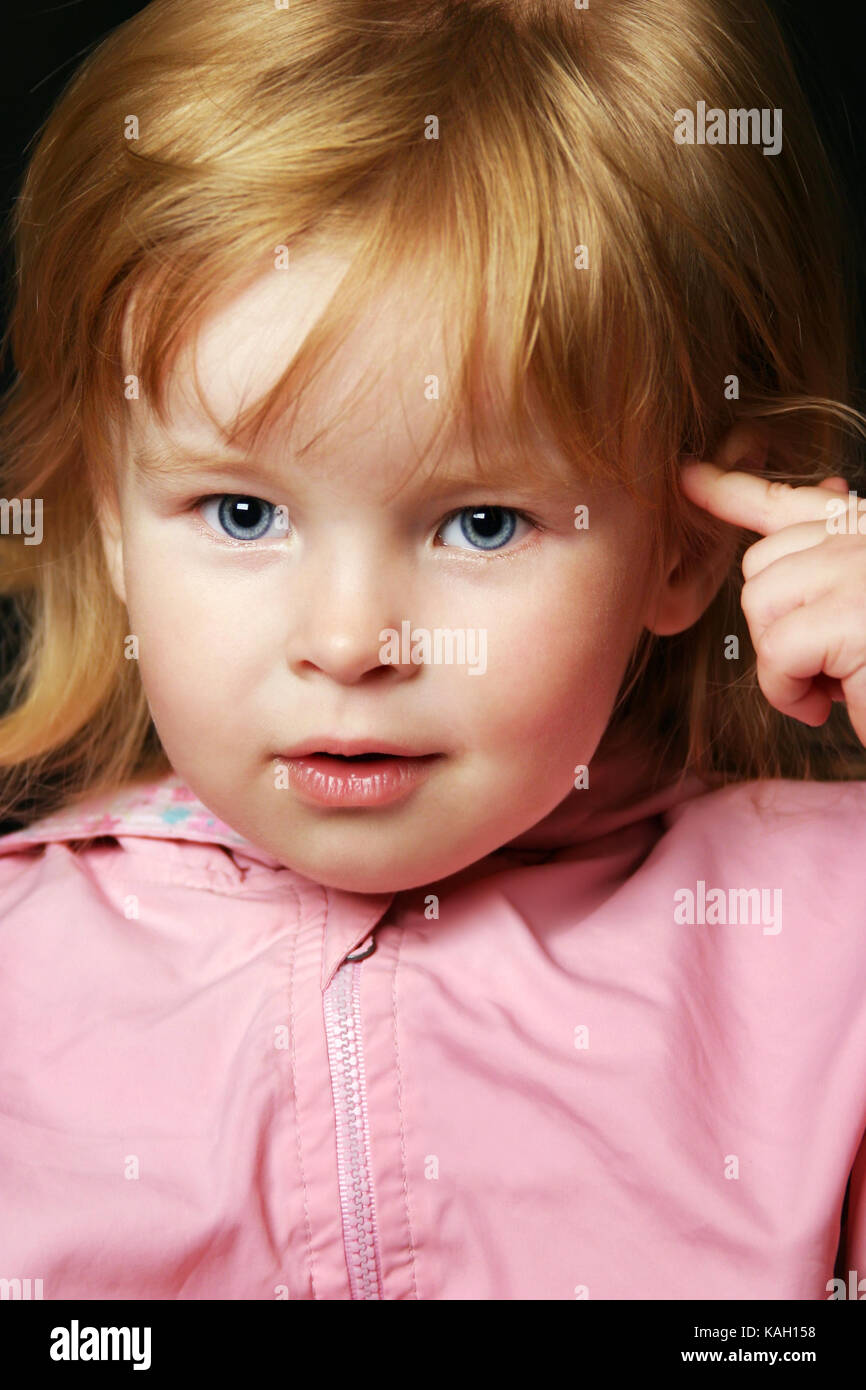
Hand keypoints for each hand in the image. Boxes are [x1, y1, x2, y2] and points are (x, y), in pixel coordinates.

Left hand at [678, 461, 865, 742]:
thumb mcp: (863, 614)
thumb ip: (833, 568)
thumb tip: (822, 500)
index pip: (791, 502)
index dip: (732, 489)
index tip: (688, 476)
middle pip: (761, 569)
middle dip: (778, 630)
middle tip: (831, 665)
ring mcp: (864, 571)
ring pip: (760, 608)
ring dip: (783, 666)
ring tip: (837, 685)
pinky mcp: (855, 619)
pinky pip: (776, 652)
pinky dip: (790, 693)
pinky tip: (833, 706)